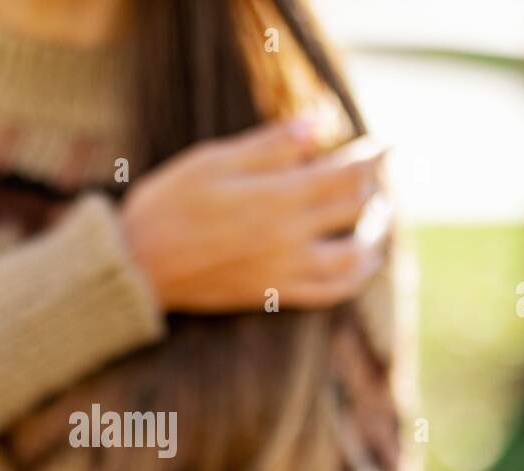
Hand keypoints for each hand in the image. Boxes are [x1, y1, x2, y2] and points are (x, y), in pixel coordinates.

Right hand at [120, 120, 390, 311]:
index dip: (374, 157)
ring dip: (374, 236)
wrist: (138, 265)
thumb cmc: (168, 205)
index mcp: (279, 197)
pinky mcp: (275, 294)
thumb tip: (320, 123)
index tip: (386, 147)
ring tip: (376, 219)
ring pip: (354, 258)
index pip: (349, 174)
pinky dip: (354, 278)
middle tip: (376, 174)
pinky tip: (359, 263)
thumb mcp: (214, 161)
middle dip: (374, 188)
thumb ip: (271, 145)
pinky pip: (331, 292)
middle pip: (356, 211)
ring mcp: (286, 270)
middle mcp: (291, 237)